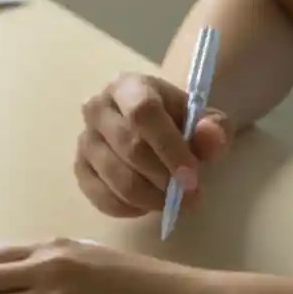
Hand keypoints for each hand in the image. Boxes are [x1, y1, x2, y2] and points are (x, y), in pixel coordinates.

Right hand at [75, 72, 232, 216]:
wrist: (156, 129)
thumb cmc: (181, 124)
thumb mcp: (206, 121)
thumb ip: (213, 128)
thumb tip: (208, 134)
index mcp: (129, 86)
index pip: (143, 112)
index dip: (169, 147)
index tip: (192, 177)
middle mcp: (98, 108)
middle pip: (128, 147)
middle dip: (162, 177)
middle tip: (189, 197)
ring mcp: (85, 139)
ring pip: (114, 175)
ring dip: (147, 197)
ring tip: (171, 202)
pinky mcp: (79, 168)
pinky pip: (100, 196)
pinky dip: (127, 208)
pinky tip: (147, 205)